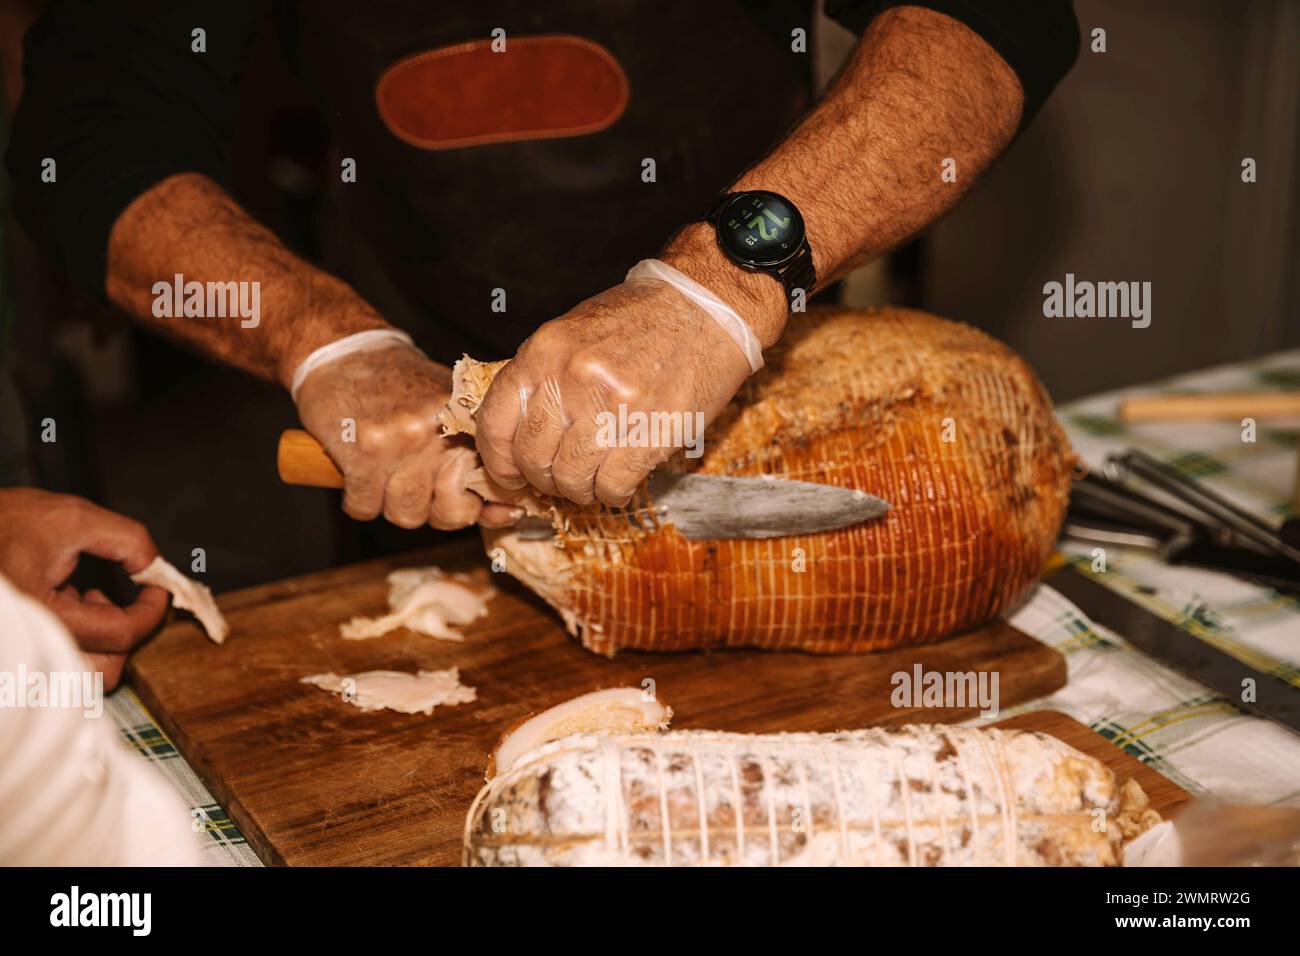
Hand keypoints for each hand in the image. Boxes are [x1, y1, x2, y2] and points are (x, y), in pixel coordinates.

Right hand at [0, 488, 167, 689]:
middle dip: (123, 632)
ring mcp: (22, 654)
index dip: (152, 610)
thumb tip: (154, 568)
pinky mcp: (20, 653)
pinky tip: (67, 605)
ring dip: (100, 641)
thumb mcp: (72, 517)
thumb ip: (126, 539)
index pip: (120, 633)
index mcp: (41, 614)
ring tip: (85, 600)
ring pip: (84, 677)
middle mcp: (28, 643)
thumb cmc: (4, 522)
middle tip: (111, 596)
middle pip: (105, 670)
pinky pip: (64, 667)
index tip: (157, 588)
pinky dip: (78, 642)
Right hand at [294, 343, 520, 529]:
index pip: (489, 483)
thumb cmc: (400, 384)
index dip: (482, 505)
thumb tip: (507, 512)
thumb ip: (477, 453)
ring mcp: (398, 444)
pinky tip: (359, 478)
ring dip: (393, 506)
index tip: (475, 507)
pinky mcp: (361, 454)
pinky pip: (364, 508)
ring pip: (406, 514)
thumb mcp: (448, 403)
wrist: (344, 352)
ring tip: (387, 479)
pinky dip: (359, 503)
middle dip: (433, 511)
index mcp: (465, 419)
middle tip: (421, 493)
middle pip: (448, 511)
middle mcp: (437, 432)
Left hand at [475, 279, 753, 505]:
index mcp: (544, 351)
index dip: (498, 461)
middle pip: (532, 458)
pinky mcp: (650, 432)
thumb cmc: (642, 320)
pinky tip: (621, 481)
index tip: (510, 476)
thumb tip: (517, 434)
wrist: (706, 307)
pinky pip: (612, 486)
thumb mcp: (575, 332)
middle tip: (562, 478)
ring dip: (580, 490)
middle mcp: (571, 377)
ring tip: (595, 479)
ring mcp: (611, 406)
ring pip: (571, 479)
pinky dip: (613, 493)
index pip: (495, 422)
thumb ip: (542, 376)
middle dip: (544, 480)